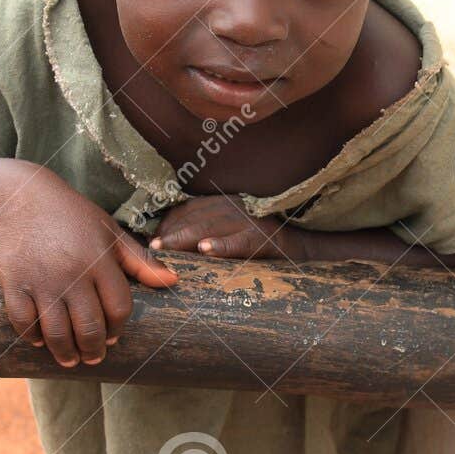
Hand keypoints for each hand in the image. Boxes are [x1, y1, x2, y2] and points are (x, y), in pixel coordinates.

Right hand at [0, 164, 177, 366]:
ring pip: (57, 332)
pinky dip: (32, 336)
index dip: (118, 329)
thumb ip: (140, 260)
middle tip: (92, 357)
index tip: (114, 338)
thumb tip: (173, 281)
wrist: (18, 196)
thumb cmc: (71, 215)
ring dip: (65, 353)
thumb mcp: (110, 231)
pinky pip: (24, 321)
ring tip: (70, 359)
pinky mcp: (14, 281)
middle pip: (89, 327)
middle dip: (93, 350)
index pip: (118, 309)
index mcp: (100, 261)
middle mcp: (73, 273)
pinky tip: (39, 340)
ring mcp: (42, 280)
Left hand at [149, 195, 306, 262]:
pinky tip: (205, 250)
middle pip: (196, 217)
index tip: (152, 240)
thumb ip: (207, 231)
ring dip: (186, 237)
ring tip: (166, 248)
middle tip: (152, 248)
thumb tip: (170, 243)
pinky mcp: (264, 237)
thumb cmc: (261, 245)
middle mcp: (236, 206)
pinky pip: (239, 241)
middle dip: (171, 232)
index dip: (169, 223)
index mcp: (225, 203)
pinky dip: (222, 245)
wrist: (302, 248)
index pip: (189, 209)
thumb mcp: (232, 231)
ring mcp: (250, 220)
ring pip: (212, 226)